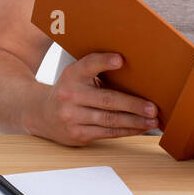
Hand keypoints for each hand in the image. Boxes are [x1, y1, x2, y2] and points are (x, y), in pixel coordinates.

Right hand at [27, 52, 160, 145]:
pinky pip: (107, 133)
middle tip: (153, 107)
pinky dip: (127, 131)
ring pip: (110, 120)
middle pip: (107, 100)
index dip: (104, 62)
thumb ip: (97, 71)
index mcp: (72, 75)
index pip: (88, 65)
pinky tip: (140, 127)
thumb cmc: (69, 90)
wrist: (40, 114)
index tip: (120, 60)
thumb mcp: (76, 76)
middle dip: (133, 105)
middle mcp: (70, 95)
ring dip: (135, 121)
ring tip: (152, 120)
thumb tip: (134, 72)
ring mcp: (72, 117)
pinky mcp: (77, 134)